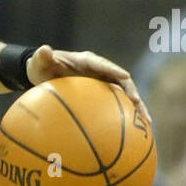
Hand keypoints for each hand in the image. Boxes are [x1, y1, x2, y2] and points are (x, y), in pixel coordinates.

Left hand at [25, 45, 149, 126]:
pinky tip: (134, 135)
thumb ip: (41, 58)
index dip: (113, 70)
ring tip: (146, 123)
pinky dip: (126, 117)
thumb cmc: (41, 68)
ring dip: (137, 107)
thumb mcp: (38, 63)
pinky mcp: (103, 95)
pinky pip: (117, 106)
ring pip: (124, 94)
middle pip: (121, 80)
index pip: (102, 65)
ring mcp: (103, 82)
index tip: (124, 77)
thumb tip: (43, 50)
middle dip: (132, 91)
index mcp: (86, 61)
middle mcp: (99, 70)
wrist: (44, 74)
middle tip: (139, 104)